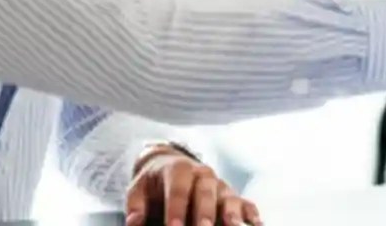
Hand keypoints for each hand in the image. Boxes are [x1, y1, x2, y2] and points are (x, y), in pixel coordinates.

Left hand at [126, 150, 260, 225]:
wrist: (171, 165)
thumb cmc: (154, 183)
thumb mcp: (138, 190)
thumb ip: (135, 206)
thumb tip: (133, 223)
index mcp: (178, 170)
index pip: (178, 190)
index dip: (176, 209)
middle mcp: (203, 175)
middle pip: (206, 193)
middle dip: (205, 213)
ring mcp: (220, 185)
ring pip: (229, 198)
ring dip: (231, 214)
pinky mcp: (232, 196)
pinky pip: (246, 203)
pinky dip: (252, 214)